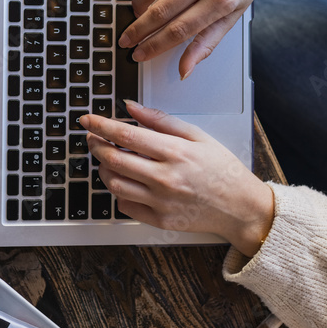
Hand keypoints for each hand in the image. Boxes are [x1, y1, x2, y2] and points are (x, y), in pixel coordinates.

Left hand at [80, 100, 274, 256]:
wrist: (240, 207)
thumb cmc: (222, 170)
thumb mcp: (197, 136)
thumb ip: (160, 120)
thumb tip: (130, 107)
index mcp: (174, 152)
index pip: (125, 135)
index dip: (100, 125)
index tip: (86, 120)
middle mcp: (164, 178)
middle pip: (113, 159)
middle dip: (95, 145)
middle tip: (93, 138)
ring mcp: (160, 201)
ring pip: (114, 183)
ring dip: (104, 168)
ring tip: (109, 159)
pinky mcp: (160, 220)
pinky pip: (125, 206)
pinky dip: (119, 192)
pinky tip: (127, 181)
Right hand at [119, 0, 315, 78]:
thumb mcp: (232, 16)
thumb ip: (206, 43)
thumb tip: (185, 69)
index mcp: (220, 1)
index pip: (178, 31)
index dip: (153, 46)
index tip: (138, 53)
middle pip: (161, 11)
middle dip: (138, 30)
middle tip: (126, 39)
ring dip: (138, 5)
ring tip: (136, 14)